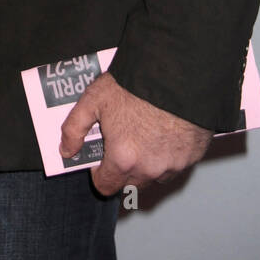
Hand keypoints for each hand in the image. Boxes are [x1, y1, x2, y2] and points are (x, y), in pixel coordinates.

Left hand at [59, 72, 212, 195]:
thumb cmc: (134, 85)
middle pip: (132, 184)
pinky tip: (165, 131)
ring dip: (148, 164)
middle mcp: (150, 169)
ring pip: (156, 176)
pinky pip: (177, 164)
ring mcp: (175, 164)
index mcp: (123, 159)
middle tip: (123, 142)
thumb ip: (74, 129)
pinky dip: (169, 154)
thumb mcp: (92, 100)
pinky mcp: (193, 156)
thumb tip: (66, 151)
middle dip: (123, 169)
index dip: (99, 174)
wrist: (175, 72)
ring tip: (145, 133)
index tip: (101, 159)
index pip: (106, 186)